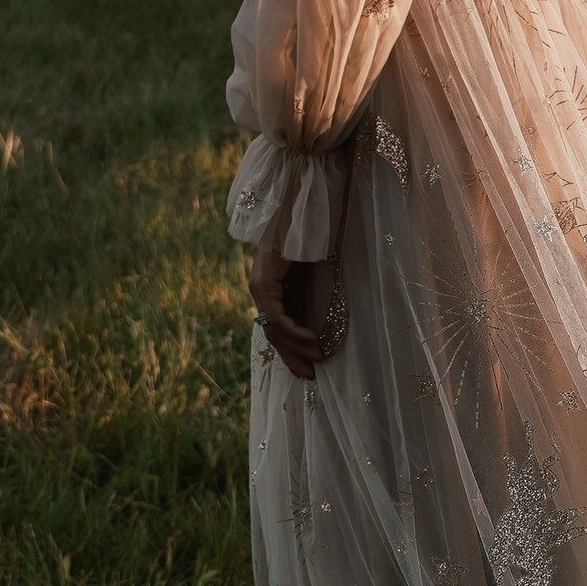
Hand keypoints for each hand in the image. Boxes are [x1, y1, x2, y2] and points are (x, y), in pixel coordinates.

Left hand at [248, 239, 320, 380]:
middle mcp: (260, 291)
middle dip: (293, 357)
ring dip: (297, 348)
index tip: (306, 369)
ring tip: (318, 360)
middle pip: (274, 335)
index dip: (291, 352)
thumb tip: (327, 316)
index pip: (276, 330)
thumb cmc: (304, 234)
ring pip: (274, 330)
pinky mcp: (263, 283)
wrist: (295, 209)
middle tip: (310, 376)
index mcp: (269, 290)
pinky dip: (294, 331)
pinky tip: (312, 339)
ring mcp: (259, 288)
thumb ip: (309, 290)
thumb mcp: (308, 270)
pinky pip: (277, 316)